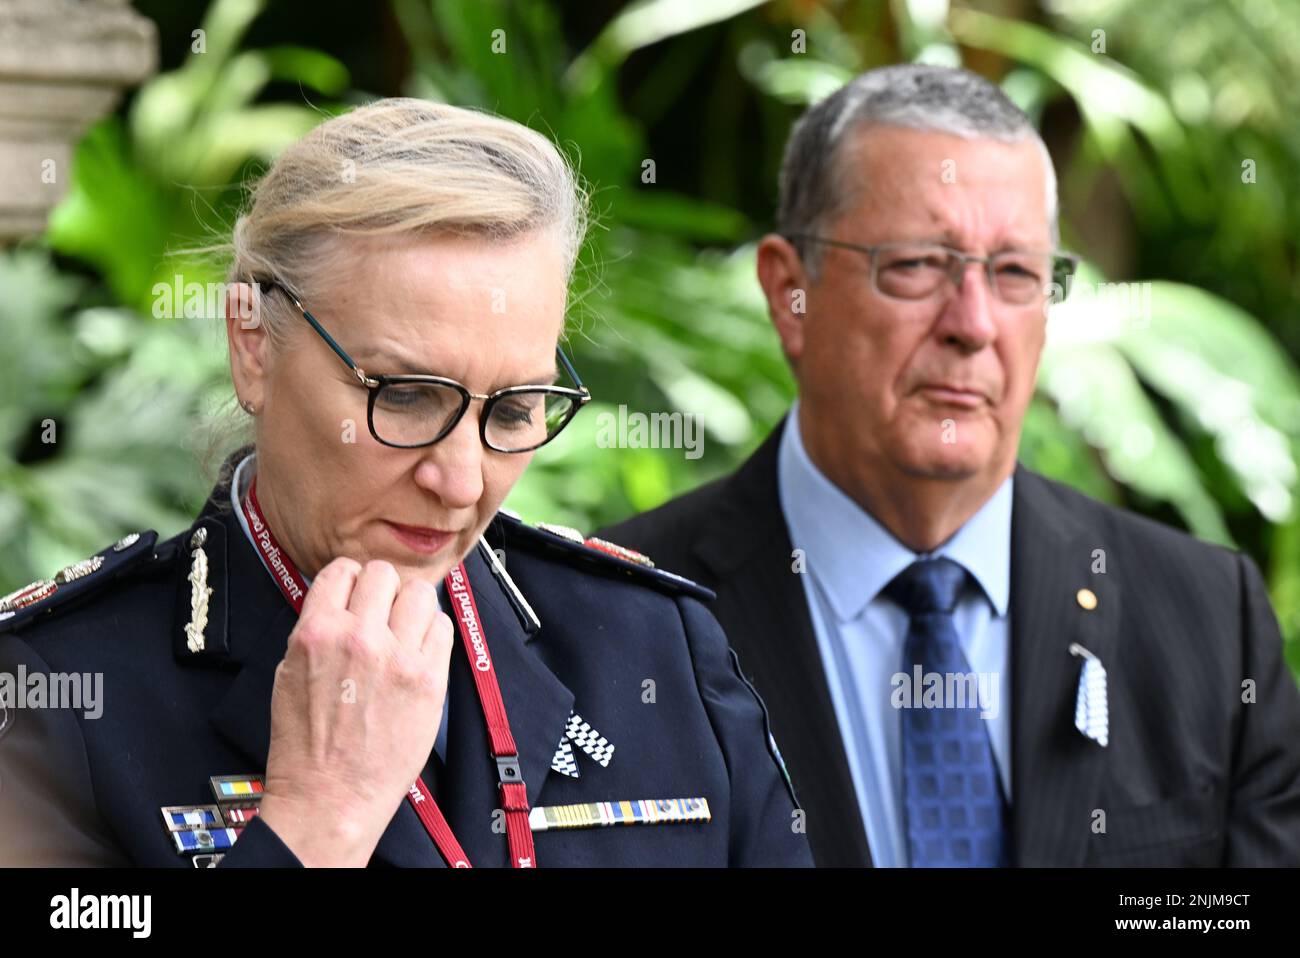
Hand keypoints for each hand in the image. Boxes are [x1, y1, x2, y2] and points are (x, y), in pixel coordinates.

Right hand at [256, 558, 453, 866]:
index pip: (342, 570)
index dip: (350, 579)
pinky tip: (420, 650)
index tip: (356, 592)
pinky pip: (443, 628)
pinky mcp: (430, 679)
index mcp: (317, 633)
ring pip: (420, 593)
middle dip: (381, 590)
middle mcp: (359, 638)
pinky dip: (434, 632)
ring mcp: (399, 657)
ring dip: (411, 607)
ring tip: (404, 630)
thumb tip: (341, 601)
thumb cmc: (307, 745)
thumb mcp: (288, 673)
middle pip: (384, 575)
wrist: (331, 795)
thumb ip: (316, 630)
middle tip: (381, 612)